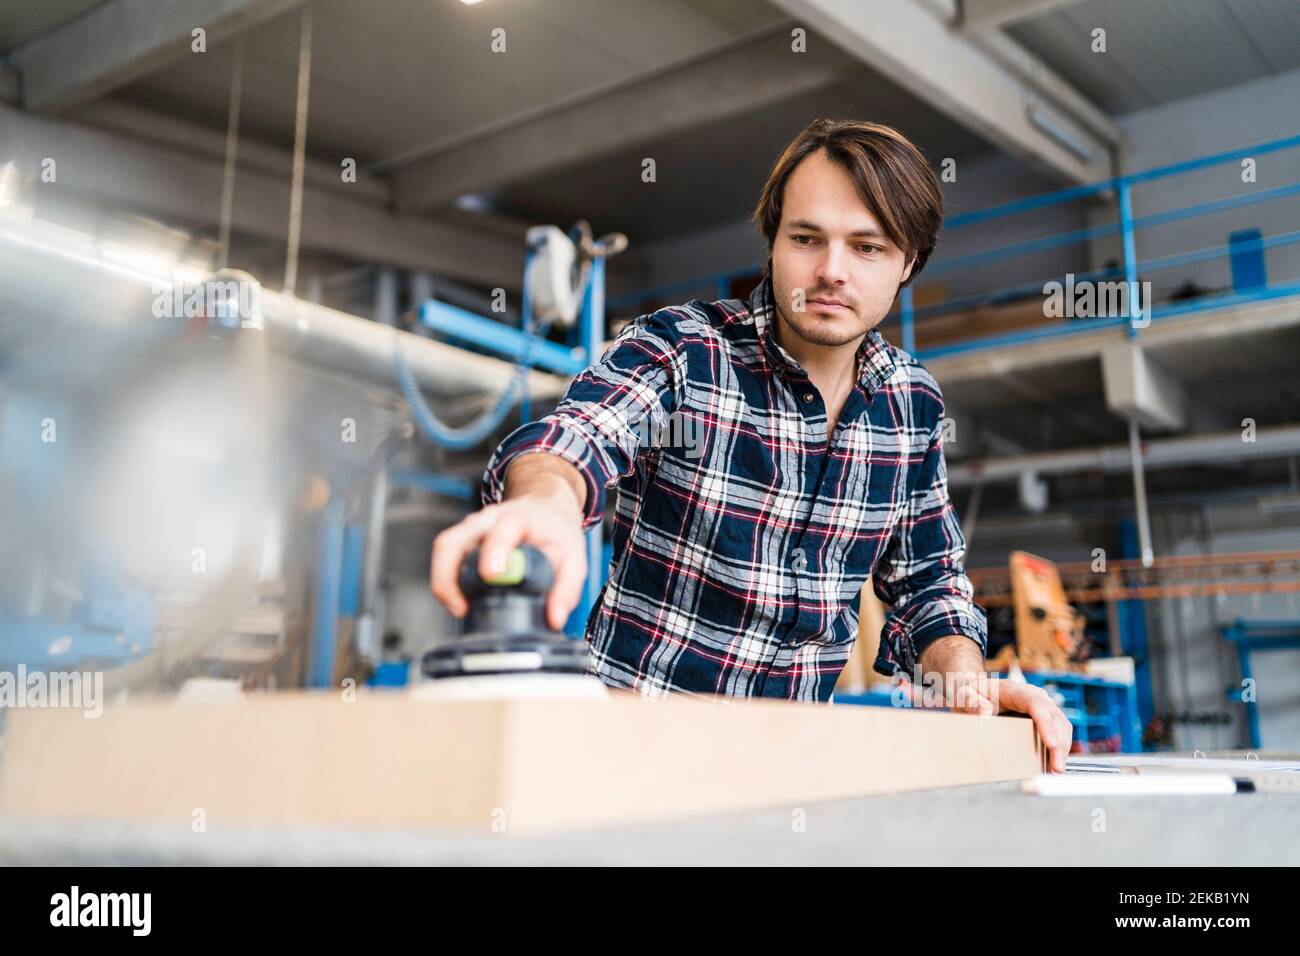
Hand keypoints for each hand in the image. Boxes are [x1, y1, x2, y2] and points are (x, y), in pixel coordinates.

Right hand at [430, 493, 586, 629]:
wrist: (546, 512)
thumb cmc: (556, 533)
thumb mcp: (574, 558)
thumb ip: (567, 589)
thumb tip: (554, 618)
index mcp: (520, 518)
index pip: (502, 528)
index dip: (493, 551)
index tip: (492, 576)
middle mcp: (488, 520)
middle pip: (454, 540)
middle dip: (449, 577)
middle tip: (462, 607)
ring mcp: (471, 529)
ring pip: (444, 550)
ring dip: (444, 583)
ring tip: (460, 609)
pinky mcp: (463, 539)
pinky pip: (445, 559)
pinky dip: (447, 582)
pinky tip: (461, 601)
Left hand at [949, 675, 1073, 772]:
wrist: (975, 689)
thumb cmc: (971, 691)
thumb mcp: (964, 694)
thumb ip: (970, 701)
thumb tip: (984, 712)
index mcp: (1017, 690)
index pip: (1037, 705)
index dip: (1047, 725)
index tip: (1052, 744)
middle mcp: (1035, 697)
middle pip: (1055, 718)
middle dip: (1060, 744)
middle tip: (1056, 768)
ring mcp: (1042, 707)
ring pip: (1062, 726)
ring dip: (1062, 749)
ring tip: (1056, 770)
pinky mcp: (1044, 718)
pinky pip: (1058, 732)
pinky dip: (1059, 748)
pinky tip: (1053, 765)